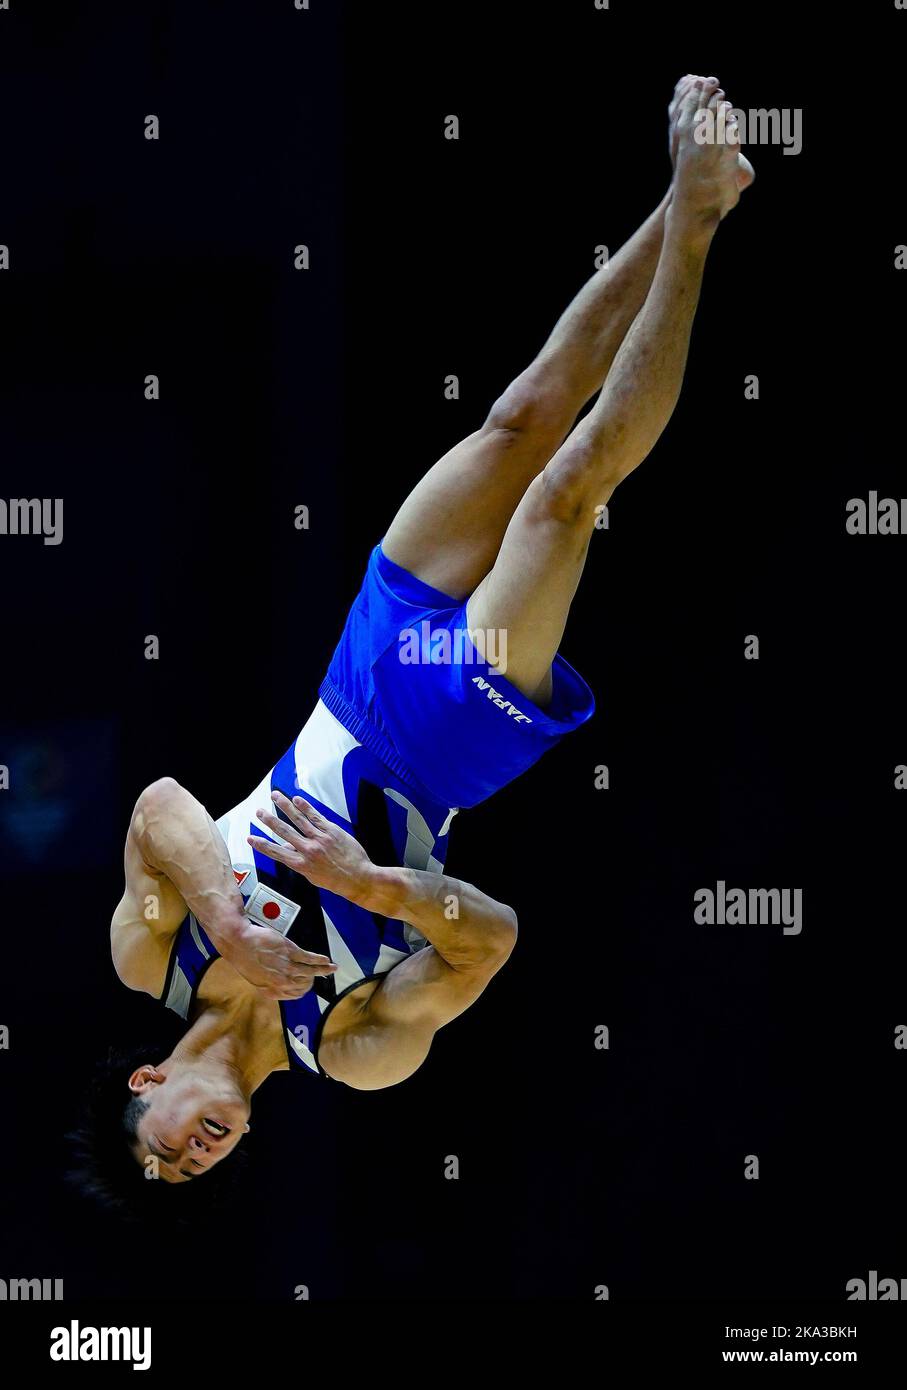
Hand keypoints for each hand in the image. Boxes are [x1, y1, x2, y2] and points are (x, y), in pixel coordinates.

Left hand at [215, 916, 337, 1000]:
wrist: (240, 942)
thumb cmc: (244, 958)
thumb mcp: (254, 978)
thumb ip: (268, 984)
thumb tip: (276, 988)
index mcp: (272, 989)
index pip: (295, 994)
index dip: (303, 990)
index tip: (308, 986)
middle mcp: (282, 980)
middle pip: (305, 984)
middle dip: (314, 980)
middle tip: (320, 974)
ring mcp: (287, 966)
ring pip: (311, 971)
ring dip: (324, 970)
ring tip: (332, 968)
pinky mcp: (291, 951)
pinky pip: (309, 958)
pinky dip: (320, 960)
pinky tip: (326, 960)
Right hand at [249, 791, 375, 904]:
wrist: (360, 879)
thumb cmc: (338, 881)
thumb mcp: (313, 877)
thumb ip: (299, 863)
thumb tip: (288, 850)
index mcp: (301, 865)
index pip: (276, 852)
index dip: (262, 845)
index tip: (251, 839)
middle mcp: (308, 851)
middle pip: (284, 832)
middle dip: (269, 820)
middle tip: (259, 812)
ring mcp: (320, 839)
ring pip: (298, 819)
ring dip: (285, 806)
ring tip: (275, 797)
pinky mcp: (331, 831)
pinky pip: (315, 816)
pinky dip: (305, 807)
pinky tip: (297, 799)